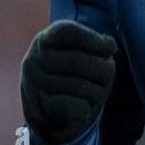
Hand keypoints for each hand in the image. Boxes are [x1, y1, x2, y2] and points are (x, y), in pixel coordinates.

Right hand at [19, 19, 117, 144]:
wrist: (50, 112)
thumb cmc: (75, 75)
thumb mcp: (84, 53)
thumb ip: (96, 46)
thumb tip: (109, 46)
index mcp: (46, 39)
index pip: (67, 32)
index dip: (93, 40)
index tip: (111, 49)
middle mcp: (34, 59)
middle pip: (79, 61)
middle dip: (103, 70)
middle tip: (107, 76)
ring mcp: (33, 84)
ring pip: (78, 86)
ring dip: (96, 92)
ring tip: (94, 93)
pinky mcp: (36, 109)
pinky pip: (68, 107)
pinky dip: (83, 108)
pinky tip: (85, 108)